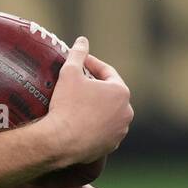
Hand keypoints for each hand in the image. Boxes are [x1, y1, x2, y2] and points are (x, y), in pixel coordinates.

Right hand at [46, 39, 132, 166]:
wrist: (60, 141)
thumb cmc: (67, 104)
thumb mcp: (70, 73)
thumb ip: (78, 54)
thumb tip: (82, 40)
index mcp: (120, 92)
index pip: (107, 72)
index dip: (91, 64)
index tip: (79, 62)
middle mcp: (126, 112)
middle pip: (109, 93)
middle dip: (95, 86)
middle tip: (78, 82)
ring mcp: (120, 131)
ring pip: (108, 113)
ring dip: (96, 106)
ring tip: (78, 102)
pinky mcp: (111, 146)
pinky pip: (103, 130)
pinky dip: (95, 124)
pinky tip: (80, 121)